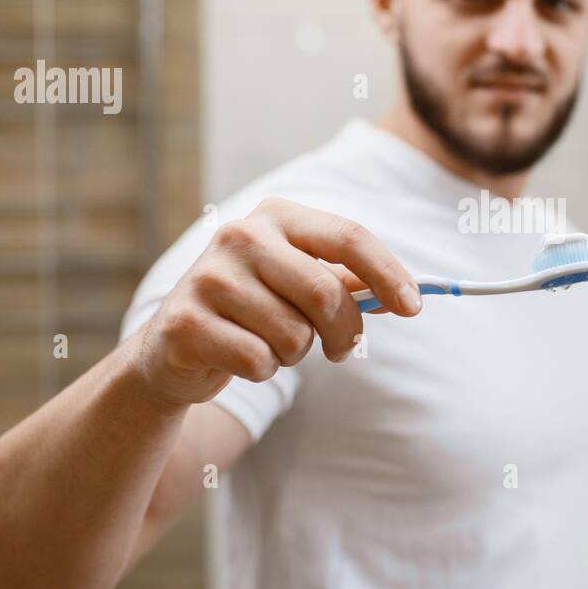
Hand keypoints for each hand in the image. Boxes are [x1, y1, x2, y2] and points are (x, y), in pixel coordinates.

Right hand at [132, 198, 420, 407]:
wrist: (174, 346)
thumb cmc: (253, 311)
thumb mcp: (299, 284)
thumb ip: (347, 282)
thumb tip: (406, 294)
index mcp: (277, 217)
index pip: (348, 237)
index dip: (388, 274)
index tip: (414, 308)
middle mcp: (240, 236)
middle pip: (327, 293)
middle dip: (346, 333)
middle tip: (341, 350)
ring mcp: (209, 277)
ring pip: (295, 335)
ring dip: (296, 354)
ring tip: (272, 345)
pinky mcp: (185, 322)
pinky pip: (259, 360)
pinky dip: (264, 371)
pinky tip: (242, 359)